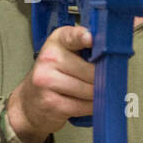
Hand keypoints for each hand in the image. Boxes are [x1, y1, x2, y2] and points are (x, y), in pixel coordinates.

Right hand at [6, 24, 95, 142]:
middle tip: (105, 81)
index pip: (72, 36)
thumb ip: (86, 50)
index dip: (83, 37)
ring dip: (98, 95)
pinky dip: (91, 107)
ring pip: (89, 90)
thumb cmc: (54, 75)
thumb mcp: (66, 54)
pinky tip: (87, 103)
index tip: (90, 38)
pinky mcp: (51, 103)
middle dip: (103, 79)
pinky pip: (83, 106)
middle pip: (91, 71)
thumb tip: (115, 55)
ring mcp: (47, 81)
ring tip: (94, 93)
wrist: (28, 102)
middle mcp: (49, 58)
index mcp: (57, 42)